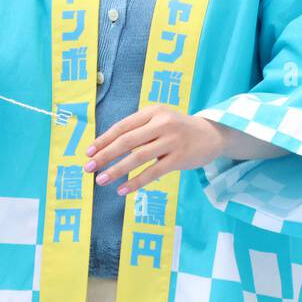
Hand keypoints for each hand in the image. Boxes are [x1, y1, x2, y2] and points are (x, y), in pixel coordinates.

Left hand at [84, 105, 229, 195]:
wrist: (212, 135)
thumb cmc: (179, 129)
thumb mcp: (160, 119)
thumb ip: (139, 128)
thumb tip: (106, 147)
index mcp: (153, 111)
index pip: (123, 126)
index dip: (103, 140)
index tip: (88, 152)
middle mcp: (162, 123)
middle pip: (127, 141)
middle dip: (105, 155)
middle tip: (88, 168)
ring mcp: (172, 141)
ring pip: (138, 157)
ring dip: (116, 170)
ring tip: (101, 180)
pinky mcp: (179, 158)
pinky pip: (153, 172)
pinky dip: (136, 182)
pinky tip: (122, 190)